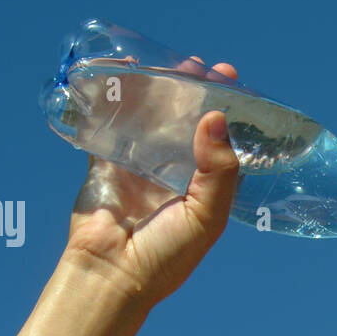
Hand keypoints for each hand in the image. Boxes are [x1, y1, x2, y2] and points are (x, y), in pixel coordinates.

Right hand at [65, 57, 241, 306]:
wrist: (111, 274)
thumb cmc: (166, 256)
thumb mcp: (207, 217)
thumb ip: (218, 170)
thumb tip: (216, 117)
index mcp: (204, 188)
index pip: (220, 141)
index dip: (227, 110)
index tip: (230, 79)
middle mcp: (174, 174)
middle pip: (185, 122)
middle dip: (192, 91)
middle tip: (198, 65)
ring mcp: (139, 167)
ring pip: (150, 118)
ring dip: (156, 89)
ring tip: (164, 62)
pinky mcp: (106, 163)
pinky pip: (110, 123)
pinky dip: (112, 97)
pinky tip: (117, 70)